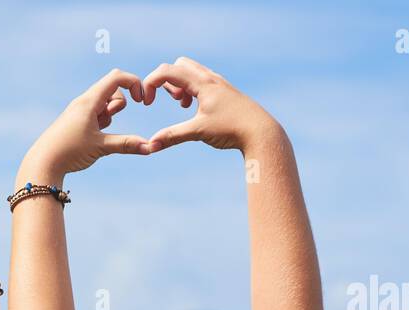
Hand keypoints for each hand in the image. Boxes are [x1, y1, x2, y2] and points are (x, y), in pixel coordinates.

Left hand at [19, 69, 150, 180]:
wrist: (42, 163)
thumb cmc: (69, 152)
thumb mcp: (101, 147)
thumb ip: (126, 145)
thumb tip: (150, 148)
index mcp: (89, 101)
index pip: (116, 77)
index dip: (134, 83)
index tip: (141, 100)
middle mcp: (83, 101)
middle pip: (112, 88)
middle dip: (120, 104)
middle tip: (109, 123)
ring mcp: (79, 110)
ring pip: (104, 102)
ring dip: (109, 114)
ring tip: (98, 133)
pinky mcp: (76, 120)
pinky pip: (96, 113)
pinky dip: (101, 122)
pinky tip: (90, 137)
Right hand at [141, 58, 280, 152]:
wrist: (261, 132)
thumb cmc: (231, 129)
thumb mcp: (198, 132)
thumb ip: (172, 136)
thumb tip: (150, 146)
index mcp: (203, 83)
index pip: (168, 71)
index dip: (150, 83)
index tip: (147, 103)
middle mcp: (211, 78)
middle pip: (179, 65)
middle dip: (166, 80)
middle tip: (170, 100)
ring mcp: (219, 84)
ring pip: (191, 72)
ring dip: (180, 85)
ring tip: (183, 105)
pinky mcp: (224, 92)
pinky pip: (202, 81)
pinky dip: (192, 90)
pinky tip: (196, 109)